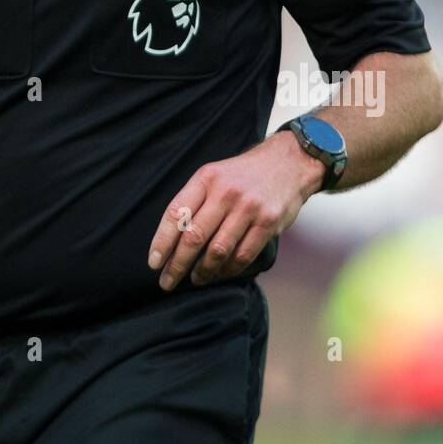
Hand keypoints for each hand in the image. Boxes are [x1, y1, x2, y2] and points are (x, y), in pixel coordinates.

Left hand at [147, 131, 325, 289]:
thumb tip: (170, 239)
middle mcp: (225, 192)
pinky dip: (228, 269)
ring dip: (203, 271)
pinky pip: (243, 255)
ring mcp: (248, 208)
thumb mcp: (214, 175)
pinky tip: (220, 273)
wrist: (289, 162)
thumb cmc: (243, 174)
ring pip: (218, 250)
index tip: (154, 262)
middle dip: (177, 264)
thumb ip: (194, 201)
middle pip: (194, 236)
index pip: (176, 213)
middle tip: (167, 281)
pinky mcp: (268, 222)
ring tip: (195, 279)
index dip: (161, 241)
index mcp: (206, 178)